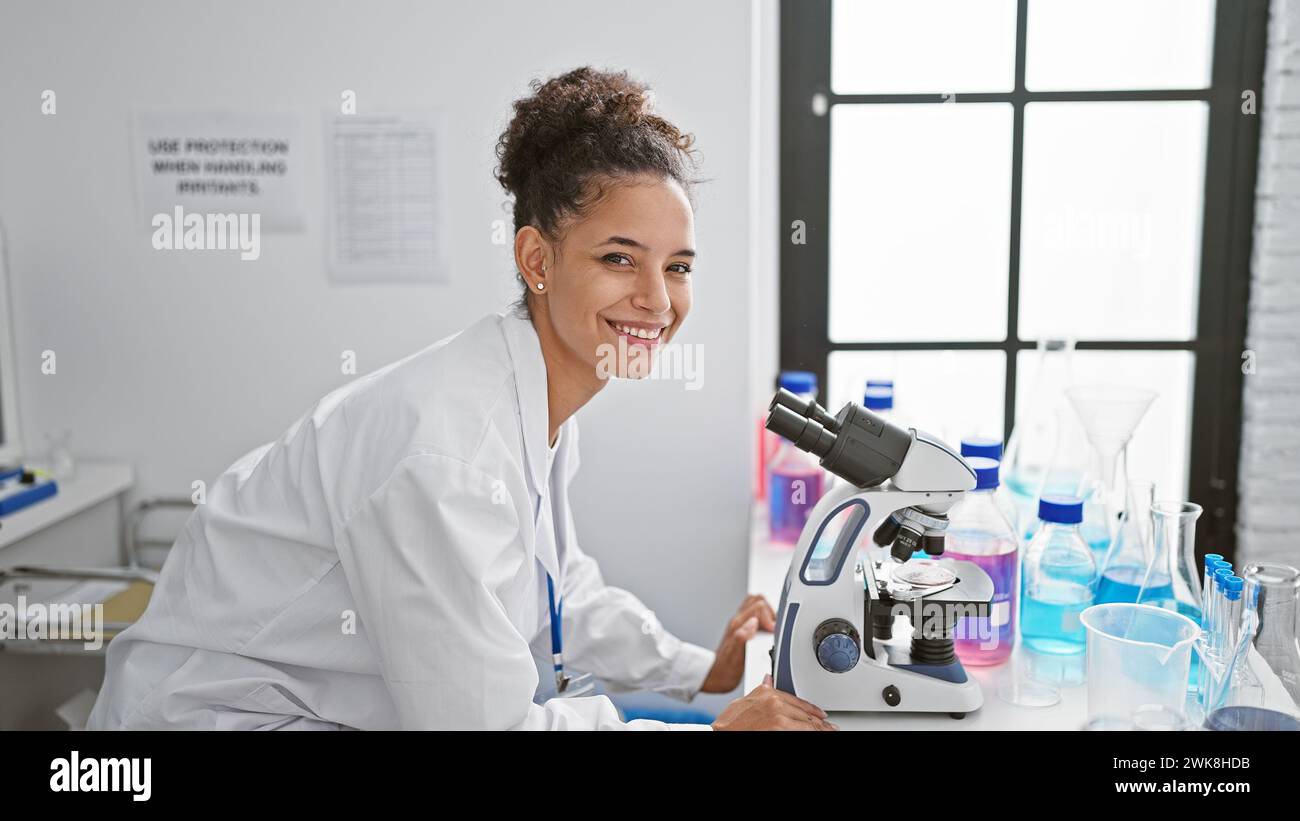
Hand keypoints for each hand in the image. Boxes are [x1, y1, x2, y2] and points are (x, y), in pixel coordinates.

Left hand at [700, 594, 776, 692]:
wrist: (717, 676)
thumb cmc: (726, 670)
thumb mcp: (735, 658)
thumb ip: (742, 637)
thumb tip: (753, 623)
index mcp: (738, 625)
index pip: (759, 606)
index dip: (770, 617)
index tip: (773, 632)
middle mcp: (739, 621)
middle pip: (758, 601)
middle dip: (771, 613)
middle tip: (773, 630)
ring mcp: (740, 624)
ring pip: (756, 605)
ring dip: (767, 615)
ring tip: (770, 631)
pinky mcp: (743, 628)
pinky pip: (755, 615)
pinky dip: (764, 620)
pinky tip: (765, 634)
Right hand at [712, 675, 835, 730]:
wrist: (720, 733)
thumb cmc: (729, 723)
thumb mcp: (744, 700)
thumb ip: (760, 690)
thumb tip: (768, 679)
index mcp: (767, 692)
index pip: (796, 700)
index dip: (811, 709)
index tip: (820, 714)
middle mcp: (775, 701)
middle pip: (804, 712)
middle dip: (819, 721)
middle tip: (830, 726)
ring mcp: (778, 715)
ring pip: (806, 722)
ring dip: (820, 728)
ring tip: (829, 731)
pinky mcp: (780, 727)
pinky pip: (802, 730)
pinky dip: (811, 732)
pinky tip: (819, 733)